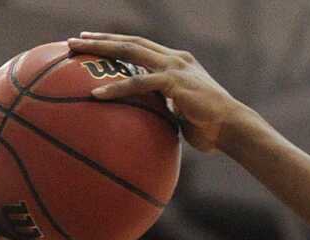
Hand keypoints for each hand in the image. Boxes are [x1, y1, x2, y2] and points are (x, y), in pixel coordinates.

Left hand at [68, 33, 240, 152]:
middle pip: (131, 41)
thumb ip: (169, 112)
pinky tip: (96, 94)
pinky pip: (138, 83)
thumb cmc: (213, 130)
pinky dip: (116, 88)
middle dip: (101, 39)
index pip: (143, 46)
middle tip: (76, 40)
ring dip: (100, 48)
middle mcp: (175, 58)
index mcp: (178, 63)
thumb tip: (152, 127)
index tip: (97, 43)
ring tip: (74, 50)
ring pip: (130, 51)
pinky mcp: (173, 82)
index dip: (119, 43)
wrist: (234, 128)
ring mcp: (174, 67)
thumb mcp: (186, 116)